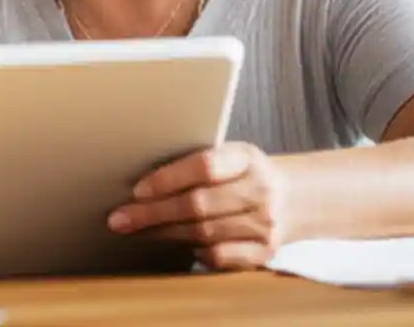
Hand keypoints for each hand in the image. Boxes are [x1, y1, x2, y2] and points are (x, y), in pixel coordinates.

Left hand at [107, 142, 292, 269]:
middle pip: (198, 204)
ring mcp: (265, 223)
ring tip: (137, 230)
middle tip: (119, 218)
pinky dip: (195, 252)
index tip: (136, 190)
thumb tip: (139, 182)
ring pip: (204, 232)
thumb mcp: (229, 156)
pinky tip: (178, 245)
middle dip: (152, 213)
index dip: (167, 178)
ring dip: (164, 233)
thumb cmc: (242, 175)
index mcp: (247, 158)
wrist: (294, 199)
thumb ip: (194, 164)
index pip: (204, 166)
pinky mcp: (264, 251)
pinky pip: (219, 256)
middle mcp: (260, 190)